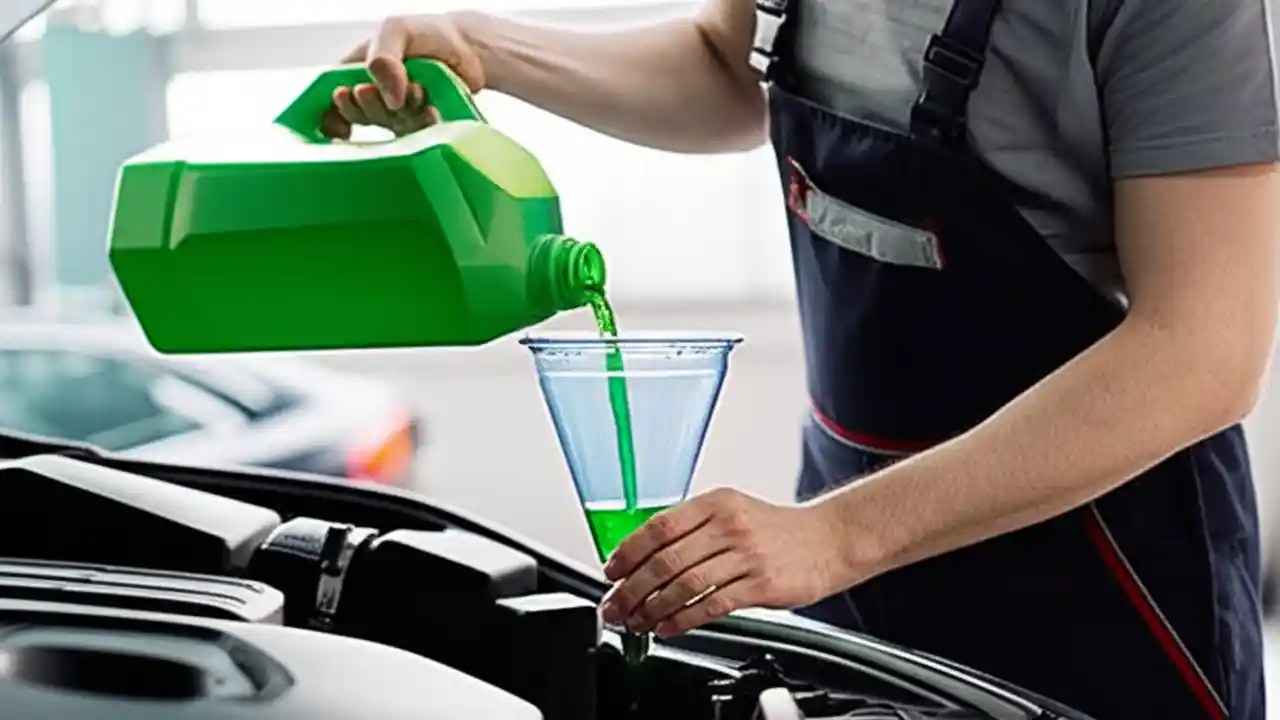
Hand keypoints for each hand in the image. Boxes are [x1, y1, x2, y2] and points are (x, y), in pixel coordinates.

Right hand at [323, 13, 486, 138]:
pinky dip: (421, 122)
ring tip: (417, 91)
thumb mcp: (397, 31)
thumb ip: (384, 58)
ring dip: (398, 111)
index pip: (330, 95)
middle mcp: (373, 93)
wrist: (470, 48)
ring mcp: (396, 111)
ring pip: (386, 124)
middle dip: (368, 106)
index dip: (330, 109)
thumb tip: (389, 98)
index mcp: (357, 70)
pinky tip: (430, 110)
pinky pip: (415, 133)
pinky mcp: (419, 123)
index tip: (342, 105)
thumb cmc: (428, 34)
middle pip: (356, 114)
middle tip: (379, 91)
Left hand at [599, 488, 847, 637]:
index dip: (629, 551)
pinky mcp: (761, 584)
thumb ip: (693, 528)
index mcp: (716, 503)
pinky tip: (669, 626)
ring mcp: (746, 555)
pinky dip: (683, 619)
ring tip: (638, 620)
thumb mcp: (733, 512)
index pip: (660, 526)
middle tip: (616, 604)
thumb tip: (643, 554)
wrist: (828, 540)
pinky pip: (712, 605)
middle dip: (633, 586)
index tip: (612, 571)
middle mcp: (729, 525)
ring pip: (685, 584)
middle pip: (667, 558)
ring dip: (653, 607)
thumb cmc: (776, 530)